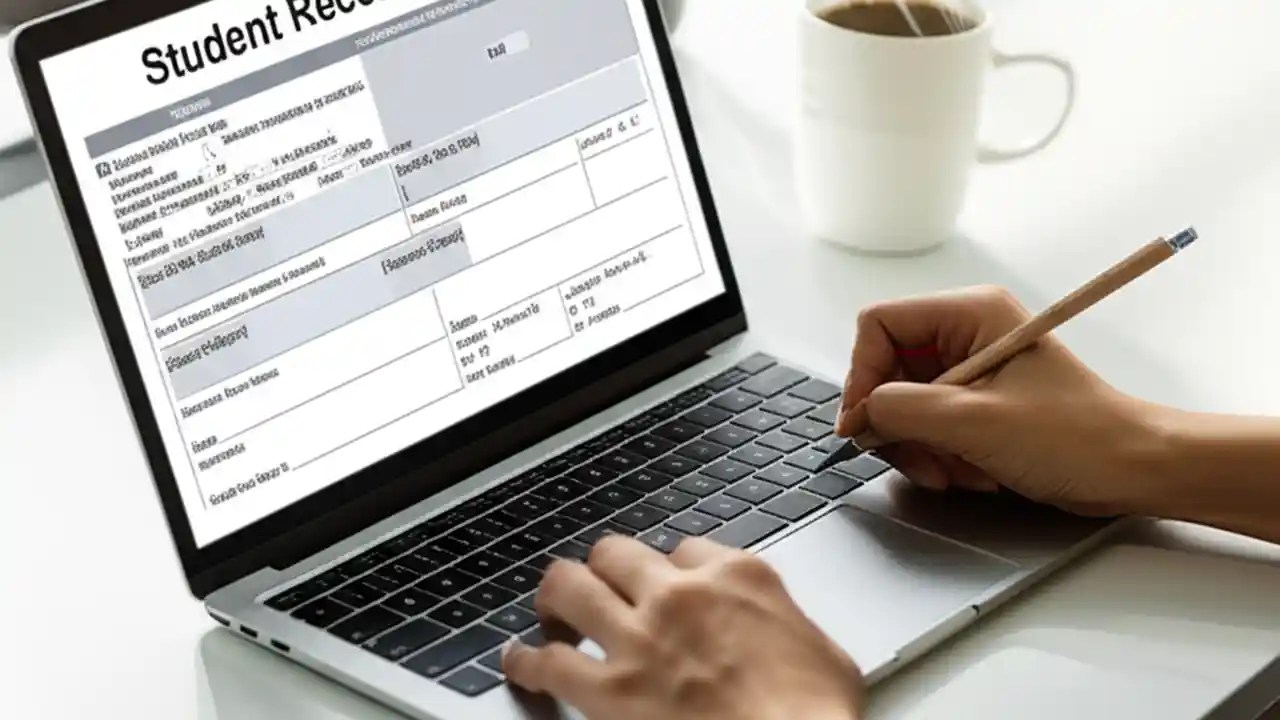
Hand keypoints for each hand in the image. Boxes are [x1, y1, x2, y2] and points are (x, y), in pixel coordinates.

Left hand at [501, 536, 864, 719]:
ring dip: (557, 595)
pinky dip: (528, 660)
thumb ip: (783, 622)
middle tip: (599, 584)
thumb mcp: (821, 650)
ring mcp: (641, 639)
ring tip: (551, 606)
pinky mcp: (612, 692)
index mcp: (738, 576)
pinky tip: (522, 661)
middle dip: (606, 568)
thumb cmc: (819, 716)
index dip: (672, 569)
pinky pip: (550, 662)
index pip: (688, 548)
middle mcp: (681, 595)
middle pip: (617, 552)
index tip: (669, 585)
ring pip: (571, 587)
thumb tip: (776, 634)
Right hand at [836, 285, 1160, 516]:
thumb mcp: (975, 422)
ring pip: (905, 403)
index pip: (880, 325)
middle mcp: (967, 332)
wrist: (1134, 469)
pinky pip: (930, 424)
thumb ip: (902, 409)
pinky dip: (938, 454)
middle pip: (888, 369)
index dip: (862, 374)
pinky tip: (969, 473)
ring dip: (918, 446)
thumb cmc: (1076, 437)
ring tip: (951, 473)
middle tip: (913, 460)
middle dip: (895, 422)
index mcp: (971, 313)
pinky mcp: (979, 401)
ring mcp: (973, 368)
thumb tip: (857, 415)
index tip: (863, 423)